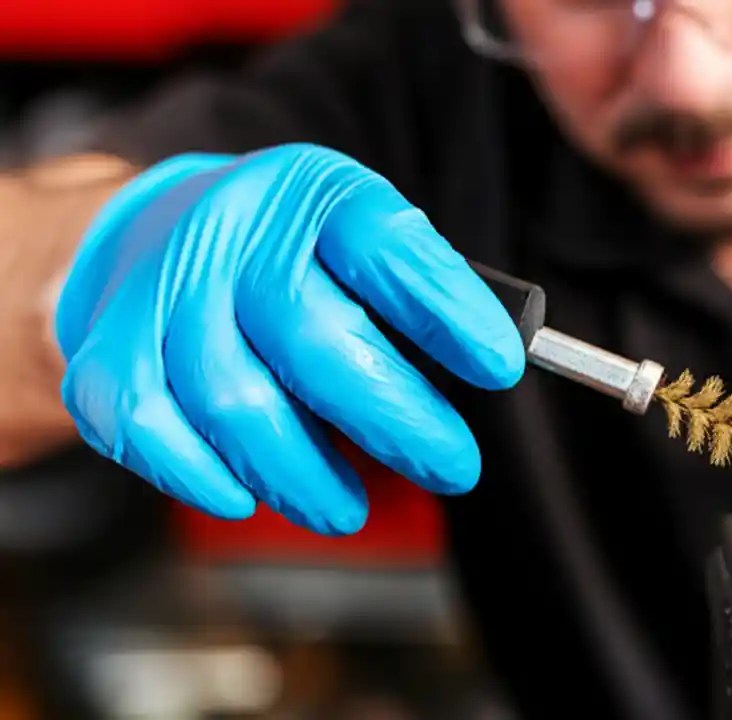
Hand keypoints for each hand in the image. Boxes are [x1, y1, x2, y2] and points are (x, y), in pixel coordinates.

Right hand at [53, 143, 524, 533]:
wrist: (157, 232)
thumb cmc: (292, 256)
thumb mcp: (360, 242)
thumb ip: (417, 296)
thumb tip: (490, 368)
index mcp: (313, 194)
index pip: (385, 245)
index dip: (446, 309)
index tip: (501, 367)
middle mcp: (232, 231)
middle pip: (315, 337)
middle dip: (396, 420)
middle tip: (453, 466)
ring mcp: (160, 287)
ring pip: (236, 401)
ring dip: (304, 476)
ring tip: (348, 509)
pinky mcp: (104, 347)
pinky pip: (149, 427)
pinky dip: (203, 476)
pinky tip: (247, 497)